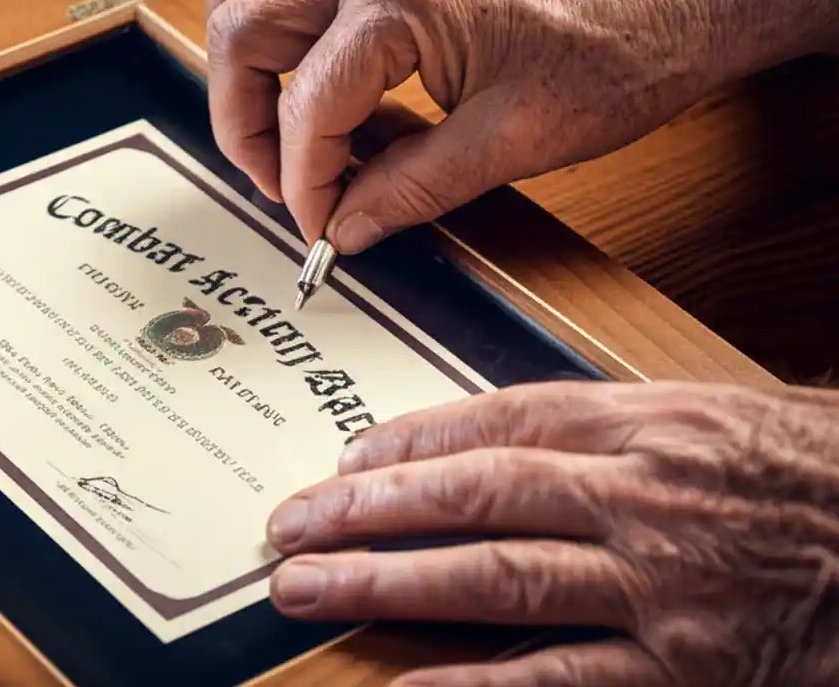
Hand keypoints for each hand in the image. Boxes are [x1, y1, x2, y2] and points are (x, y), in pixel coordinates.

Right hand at [206, 0, 838, 251]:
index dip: (302, 184)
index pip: (306, 111)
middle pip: (245, 31)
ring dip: (246, 48)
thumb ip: (412, 187)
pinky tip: (303, 53)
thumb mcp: (515, 139)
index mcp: (398, 2)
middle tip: (278, 179)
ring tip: (274, 112)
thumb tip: (347, 223)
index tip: (317, 224)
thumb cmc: (627, 43)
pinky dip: (276, 4)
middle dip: (244, 121)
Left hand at [264, 381, 838, 685]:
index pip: (498, 421)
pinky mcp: (686, 668)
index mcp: (647, 424)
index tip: (344, 460)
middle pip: (477, 493)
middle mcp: (642, 498)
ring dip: (390, 584)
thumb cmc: (805, 472)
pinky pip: (562, 677)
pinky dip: (478, 686)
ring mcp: (660, 586)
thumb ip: (602, 426)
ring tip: (308, 588)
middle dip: (370, 510)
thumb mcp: (709, 416)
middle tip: (289, 525)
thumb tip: (486, 438)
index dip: (409, 439)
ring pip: (498, 577)